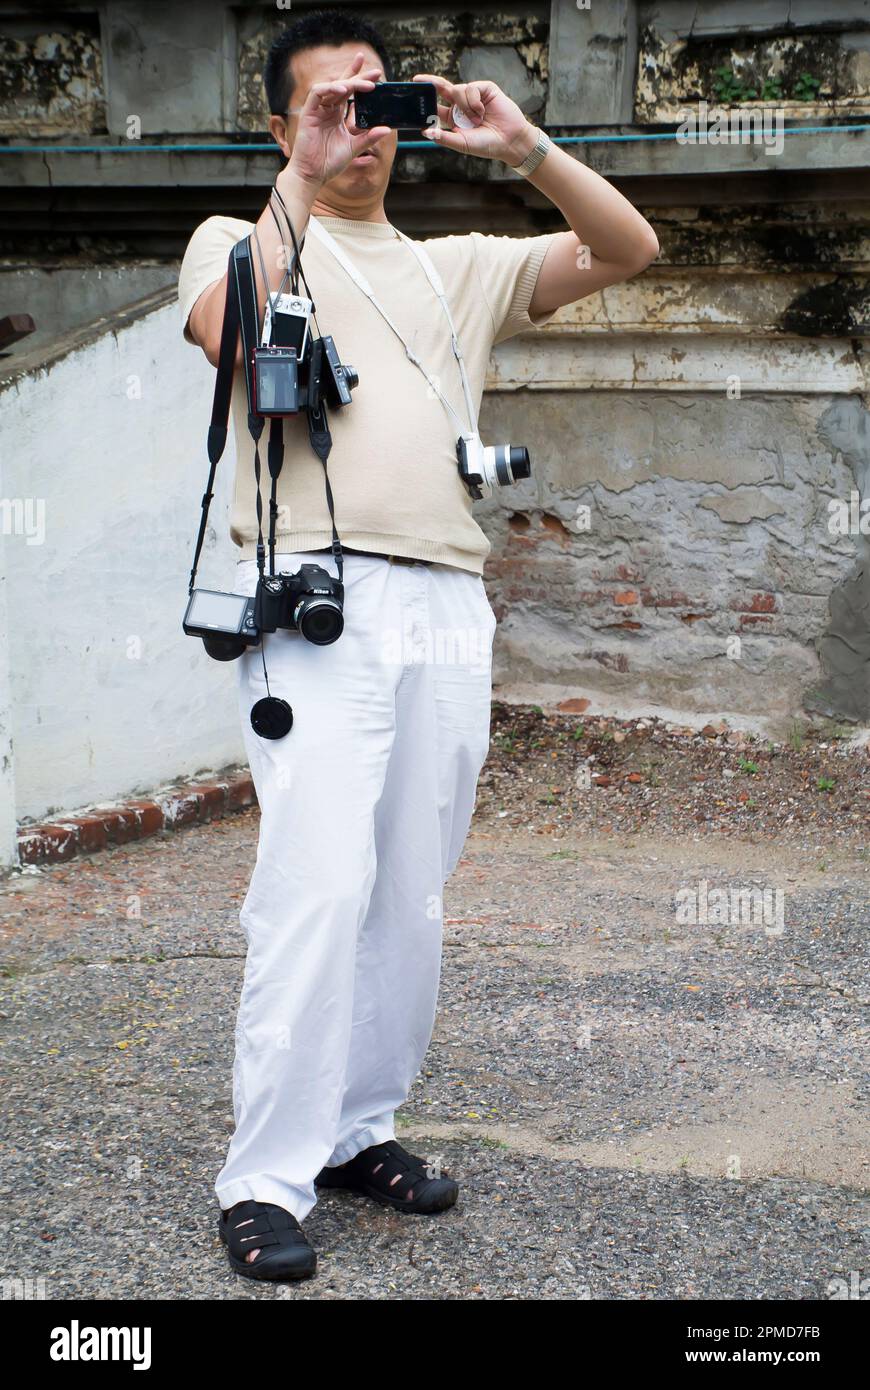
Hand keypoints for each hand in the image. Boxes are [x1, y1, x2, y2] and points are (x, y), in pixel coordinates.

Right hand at [286, 52, 389, 187]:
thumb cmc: (330, 162)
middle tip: (376, 72)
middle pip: (343, 85)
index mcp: (337, 114)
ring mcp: (317, 109)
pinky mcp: (308, 113)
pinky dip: (329, 89)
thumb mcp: (354, 147)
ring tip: (365, 85)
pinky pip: (317, 93)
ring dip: (349, 83)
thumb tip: (387, 129)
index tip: (377, 74)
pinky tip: (343, 91)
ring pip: (332, 87)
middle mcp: (327, 109)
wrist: (313, 175)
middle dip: (359, 76)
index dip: (360, 79)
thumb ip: (369, 137)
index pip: (349, 91)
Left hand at [412, 73, 537, 164]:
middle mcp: (461, 105)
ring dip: (465, 106)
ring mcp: (473, 95)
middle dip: (431, 83)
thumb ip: (444, 137)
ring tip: (477, 120)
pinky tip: (482, 111)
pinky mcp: (485, 88)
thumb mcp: (462, 143)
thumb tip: (426, 131)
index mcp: (454, 118)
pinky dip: (474, 101)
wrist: (510, 140)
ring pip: (458, 89)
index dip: (426, 99)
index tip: (413, 92)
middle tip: (418, 80)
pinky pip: (471, 87)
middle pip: (442, 88)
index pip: (436, 105)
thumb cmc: (487, 145)